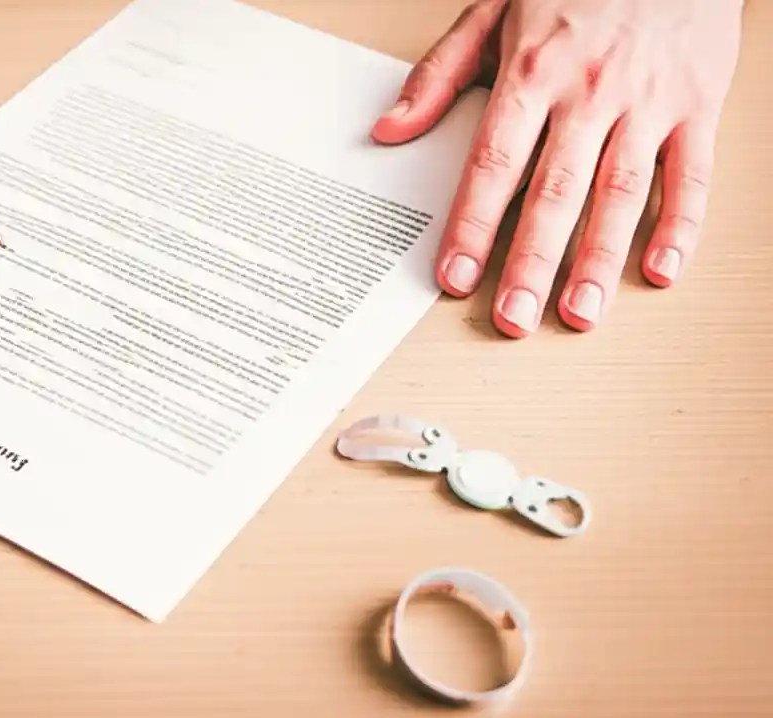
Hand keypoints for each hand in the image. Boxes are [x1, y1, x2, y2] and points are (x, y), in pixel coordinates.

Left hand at [372, 0, 743, 336]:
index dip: (473, 225)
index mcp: (531, 74)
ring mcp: (646, 103)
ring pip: (619, 193)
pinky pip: (691, 174)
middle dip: (531, 263)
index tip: (455, 275)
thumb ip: (438, 74)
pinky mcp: (697, 105)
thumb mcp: (492, 10)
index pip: (494, 165)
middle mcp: (588, 94)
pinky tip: (660, 269)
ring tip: (578, 313)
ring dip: (598, 259)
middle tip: (512, 318)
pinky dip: (680, 224)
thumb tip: (389, 129)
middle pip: (554, 193)